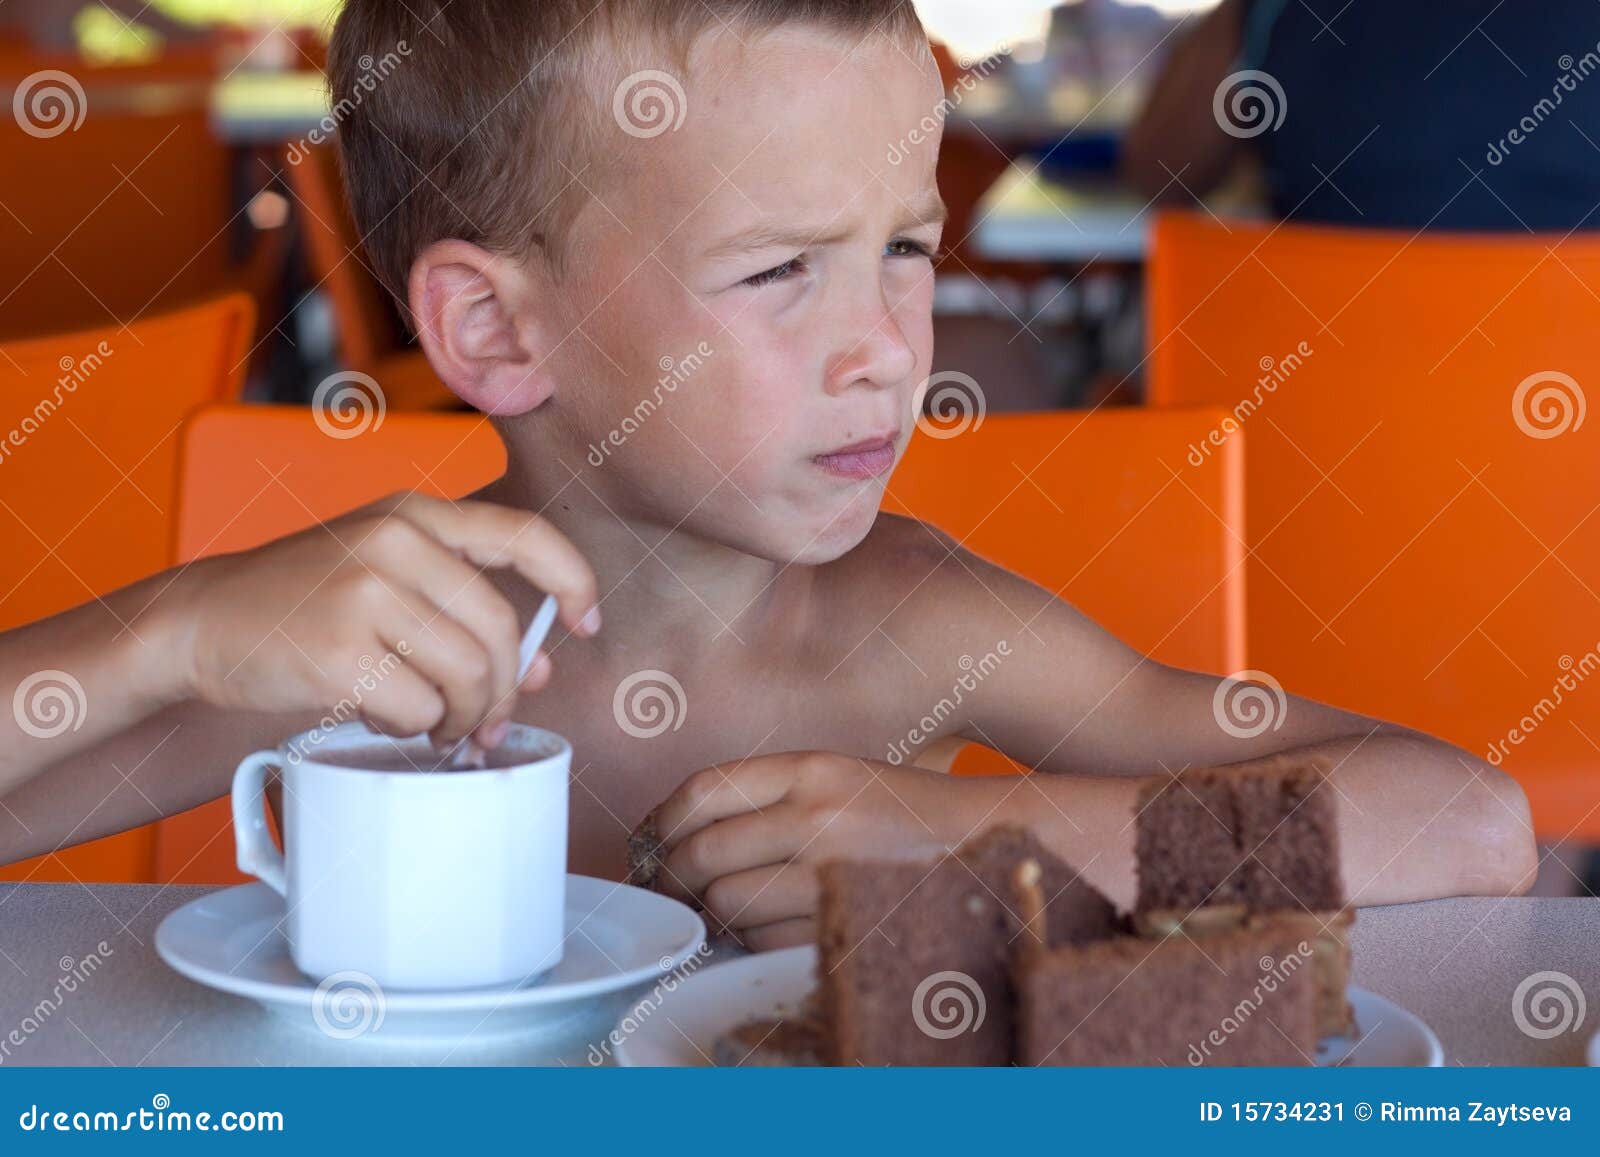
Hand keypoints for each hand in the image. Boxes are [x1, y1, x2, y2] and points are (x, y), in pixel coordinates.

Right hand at [169, 492, 599, 747]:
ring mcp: (364, 591)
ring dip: (462, 719)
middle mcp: (395, 542)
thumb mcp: (386, 580)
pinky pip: (418, 707)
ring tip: (438, 729)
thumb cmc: (306, 605)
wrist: (202, 622)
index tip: (587, 624)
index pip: (526, 535)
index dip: (572, 582)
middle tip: (486, 725)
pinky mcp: (338, 650)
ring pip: (466, 675)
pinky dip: (414, 728)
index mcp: (416, 514)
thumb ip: (462, 612)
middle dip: (503, 691)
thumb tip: (542, 668)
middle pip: (498, 631)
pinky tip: (388, 722)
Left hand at [653, 751, 984, 950]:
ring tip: (717, 912)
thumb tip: (679, 838)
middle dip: (672, 881)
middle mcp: (818, 815)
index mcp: (810, 768)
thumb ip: (764, 796)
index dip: (660, 825)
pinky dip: (750, 942)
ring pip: (729, 906)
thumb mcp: (835, 776)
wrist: (988, 840)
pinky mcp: (845, 921)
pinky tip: (762, 929)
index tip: (649, 845)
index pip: (701, 792)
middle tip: (666, 891)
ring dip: (711, 917)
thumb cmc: (901, 811)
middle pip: (703, 855)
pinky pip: (767, 941)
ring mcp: (833, 872)